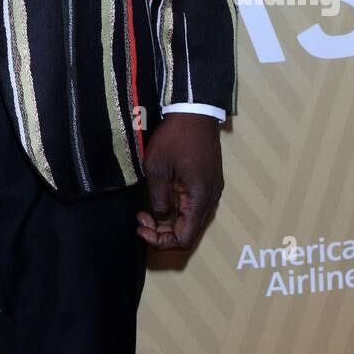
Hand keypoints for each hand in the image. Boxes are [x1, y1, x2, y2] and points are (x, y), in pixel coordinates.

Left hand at [136, 114, 223, 249]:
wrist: (195, 111)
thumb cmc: (175, 138)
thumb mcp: (157, 169)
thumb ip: (158, 199)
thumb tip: (159, 218)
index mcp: (200, 199)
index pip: (184, 239)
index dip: (161, 241)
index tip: (141, 227)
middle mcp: (211, 199)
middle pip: (189, 232)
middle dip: (162, 233)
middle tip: (141, 219)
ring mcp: (212, 190)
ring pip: (192, 220)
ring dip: (169, 221)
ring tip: (147, 210)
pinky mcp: (209, 181)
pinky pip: (194, 206)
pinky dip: (178, 210)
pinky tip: (162, 198)